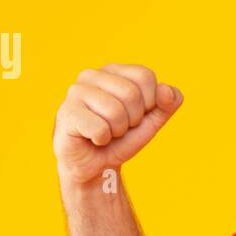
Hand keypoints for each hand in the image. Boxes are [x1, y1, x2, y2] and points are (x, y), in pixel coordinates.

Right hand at [53, 64, 182, 183]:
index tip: (135, 115)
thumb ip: (168, 103)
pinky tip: (92, 138)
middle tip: (118, 127)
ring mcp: (75, 92)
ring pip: (115, 112)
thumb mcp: (152, 120)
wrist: (96, 165)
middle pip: (131, 94)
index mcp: (114, 70)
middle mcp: (92, 75)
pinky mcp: (66, 113)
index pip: (145, 76)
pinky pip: (99, 128)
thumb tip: (166, 90)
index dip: (149, 103)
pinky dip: (102, 140)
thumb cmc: (122, 138)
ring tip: (106, 133)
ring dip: (116, 131)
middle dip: (132, 120)